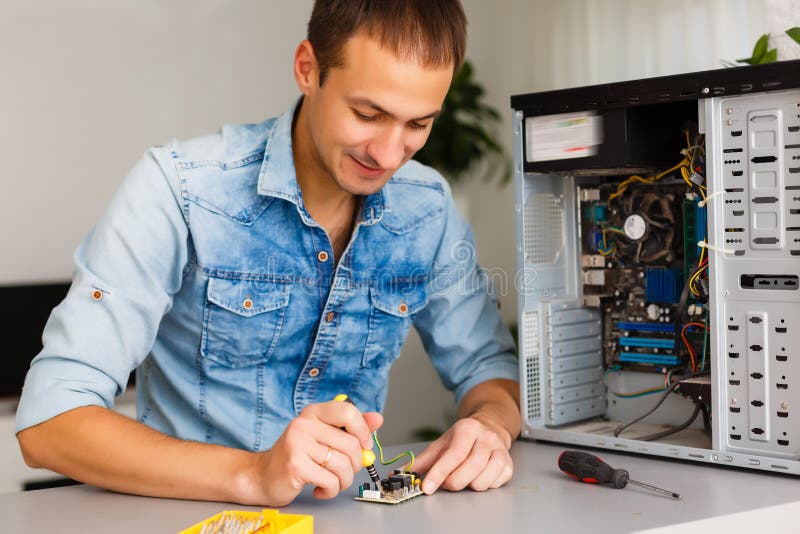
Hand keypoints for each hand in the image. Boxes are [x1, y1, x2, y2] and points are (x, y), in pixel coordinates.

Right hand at [245, 400, 382, 505]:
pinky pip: (331, 481)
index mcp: (313, 412)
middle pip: (351, 444)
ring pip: (343, 466)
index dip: (363, 431)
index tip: (365, 445)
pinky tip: (320, 488)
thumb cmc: (297, 455)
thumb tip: (378, 419)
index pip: (348, 411)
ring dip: (343, 480)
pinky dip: (331, 490)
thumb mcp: (323, 436)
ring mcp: (298, 444)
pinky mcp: (295, 466)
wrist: (263, 475)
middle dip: (355, 464)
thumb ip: (350, 427)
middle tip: (344, 470)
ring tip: (331, 481)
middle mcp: (304, 424)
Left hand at [413, 416, 512, 493]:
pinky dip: (483, 485)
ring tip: (463, 478)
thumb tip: (402, 472)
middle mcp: (486, 438)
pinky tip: (477, 477)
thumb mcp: (441, 443)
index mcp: (467, 429)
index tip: (427, 487)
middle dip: (454, 481)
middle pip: (471, 466)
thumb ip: (422, 460)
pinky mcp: (508, 463)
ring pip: (484, 478)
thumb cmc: (463, 439)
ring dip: (469, 484)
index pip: (453, 453)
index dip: (439, 472)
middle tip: (446, 484)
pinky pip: (496, 483)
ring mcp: (500, 450)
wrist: (489, 428)